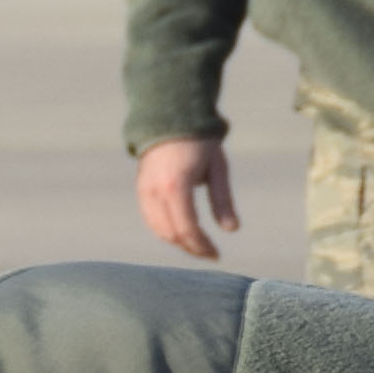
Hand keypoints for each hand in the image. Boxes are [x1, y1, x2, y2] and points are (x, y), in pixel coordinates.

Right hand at [134, 133, 236, 261]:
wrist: (170, 117)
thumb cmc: (199, 143)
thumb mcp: (218, 169)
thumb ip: (223, 200)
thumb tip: (232, 230)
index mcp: (177, 186)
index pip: (187, 229)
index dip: (202, 246)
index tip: (216, 255)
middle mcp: (156, 192)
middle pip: (172, 234)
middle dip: (191, 248)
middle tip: (209, 253)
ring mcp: (145, 191)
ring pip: (159, 230)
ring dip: (178, 242)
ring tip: (198, 244)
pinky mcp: (141, 190)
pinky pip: (151, 219)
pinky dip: (165, 231)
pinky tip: (182, 232)